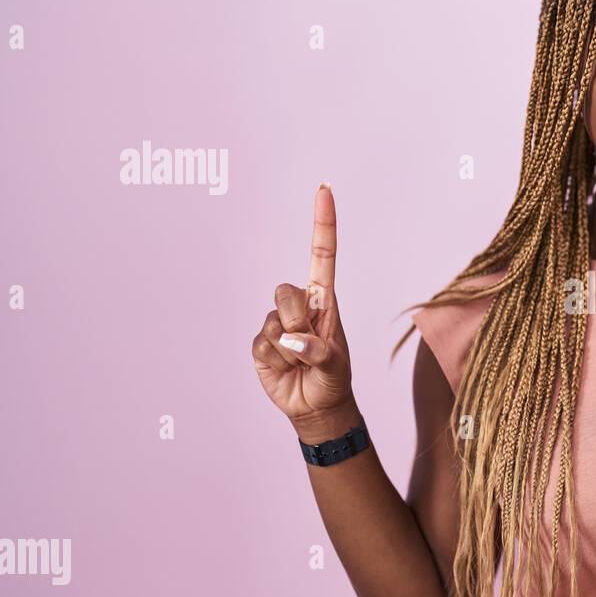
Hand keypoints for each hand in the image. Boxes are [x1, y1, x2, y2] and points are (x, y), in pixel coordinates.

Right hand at [251, 184, 356, 440]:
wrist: (316, 406)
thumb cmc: (333, 379)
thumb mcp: (335, 365)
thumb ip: (318, 350)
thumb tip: (291, 339)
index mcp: (324, 301)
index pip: (322, 256)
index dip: (322, 224)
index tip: (324, 190)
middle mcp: (300, 306)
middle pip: (285, 292)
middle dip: (297, 321)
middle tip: (310, 346)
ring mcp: (278, 323)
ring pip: (272, 322)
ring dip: (288, 348)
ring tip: (301, 362)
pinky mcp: (261, 343)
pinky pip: (261, 344)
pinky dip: (274, 361)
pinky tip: (285, 368)